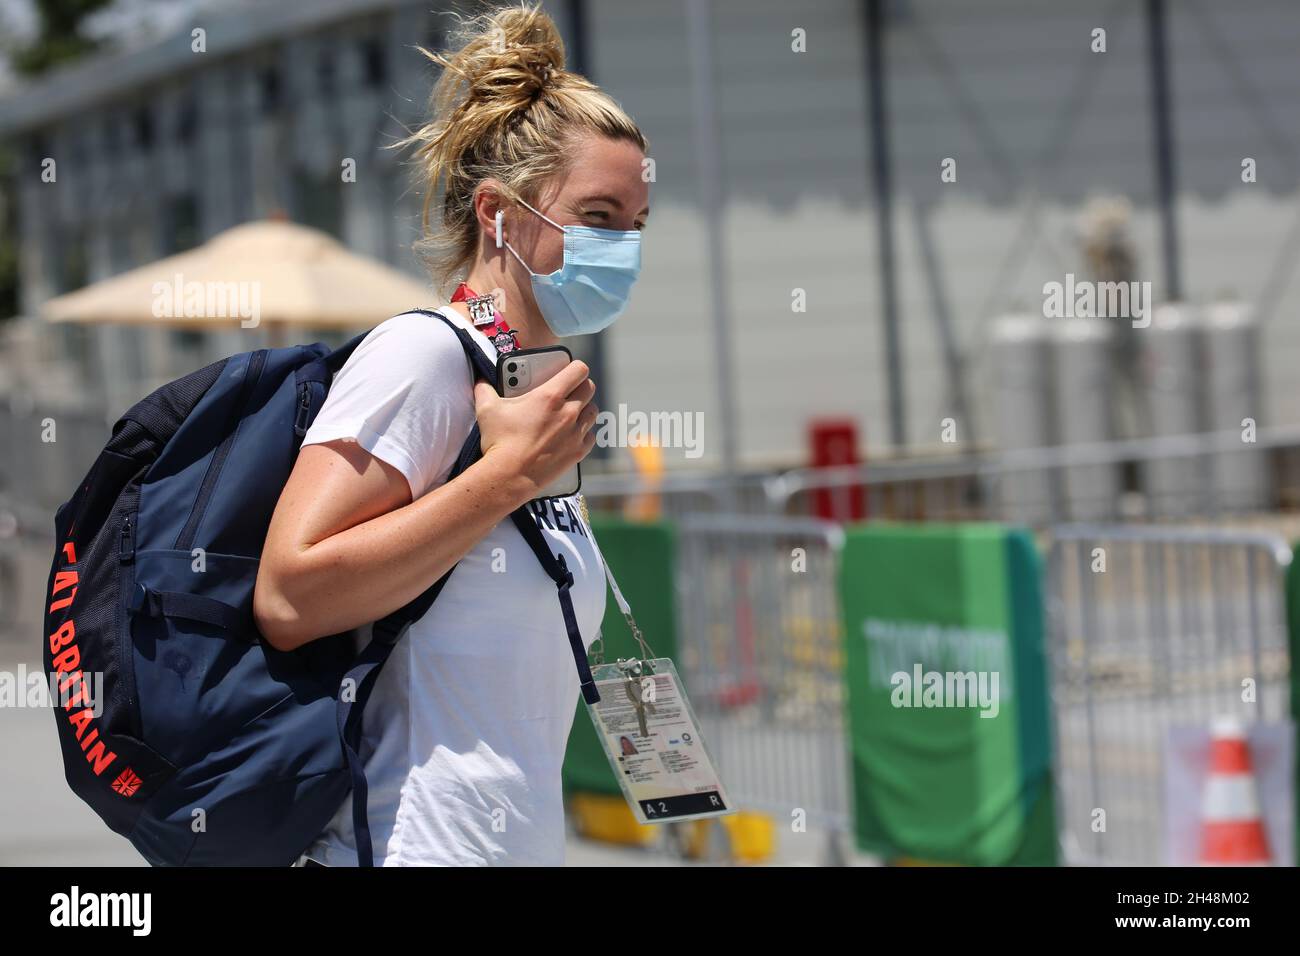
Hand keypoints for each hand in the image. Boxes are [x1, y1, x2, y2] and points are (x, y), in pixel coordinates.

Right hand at [474, 359, 597, 499]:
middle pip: (589, 389)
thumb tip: (480, 380)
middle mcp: (568, 412)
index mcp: (550, 396)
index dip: (575, 367)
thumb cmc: (499, 442)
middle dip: (580, 386)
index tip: (569, 370)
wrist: (509, 476)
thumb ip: (485, 389)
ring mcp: (575, 433)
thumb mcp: (487, 409)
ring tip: (571, 412)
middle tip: (568, 391)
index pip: (579, 370)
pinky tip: (571, 434)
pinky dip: (584, 433)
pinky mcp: (578, 452)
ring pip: (593, 411)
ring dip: (584, 409)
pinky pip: (591, 436)